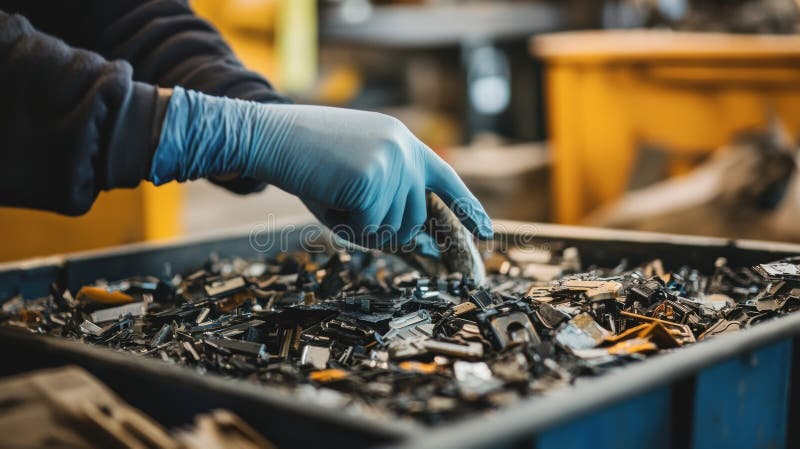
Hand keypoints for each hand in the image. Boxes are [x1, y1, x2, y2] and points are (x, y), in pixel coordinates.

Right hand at [150, 87, 492, 246]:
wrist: (269, 136)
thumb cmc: (308, 161)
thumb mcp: (357, 176)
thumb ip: (391, 200)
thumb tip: (425, 243)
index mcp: (403, 142)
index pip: (446, 180)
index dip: (467, 207)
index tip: (487, 231)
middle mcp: (405, 150)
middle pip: (415, 219)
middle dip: (385, 229)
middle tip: (348, 210)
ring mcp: (391, 163)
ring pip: (392, 228)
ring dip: (361, 226)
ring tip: (335, 194)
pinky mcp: (372, 180)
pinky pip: (367, 228)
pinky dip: (345, 225)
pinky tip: (327, 195)